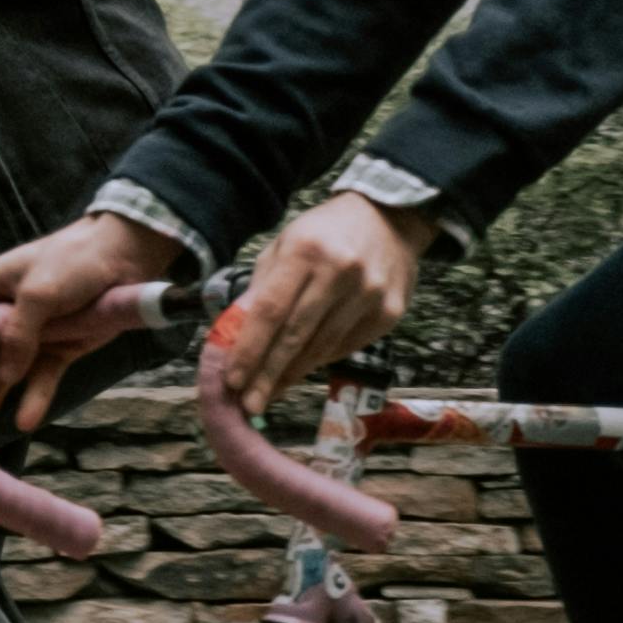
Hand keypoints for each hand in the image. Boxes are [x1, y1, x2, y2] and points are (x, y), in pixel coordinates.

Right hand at [0, 210, 190, 433]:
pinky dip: (34, 398)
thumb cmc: (74, 260)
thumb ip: (19, 333)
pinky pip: (41, 378)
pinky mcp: (60, 348)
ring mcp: (31, 335)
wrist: (127, 254)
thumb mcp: (39, 292)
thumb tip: (5, 374)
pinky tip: (25, 421)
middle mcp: (1, 316)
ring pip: (3, 375)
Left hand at [223, 188, 428, 405]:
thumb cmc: (325, 232)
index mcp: (306, 250)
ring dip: (292, 374)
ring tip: (269, 393)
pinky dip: (320, 360)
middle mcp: (341, 273)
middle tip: (248, 405)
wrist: (389, 218)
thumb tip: (235, 336)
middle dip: (267, 375)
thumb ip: (261, 287)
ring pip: (322, 348)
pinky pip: (346, 347)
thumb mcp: (284, 245)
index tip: (232, 379)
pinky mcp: (390, 312)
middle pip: (295, 336)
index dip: (249, 349)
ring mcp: (370, 295)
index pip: (271, 311)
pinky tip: (302, 370)